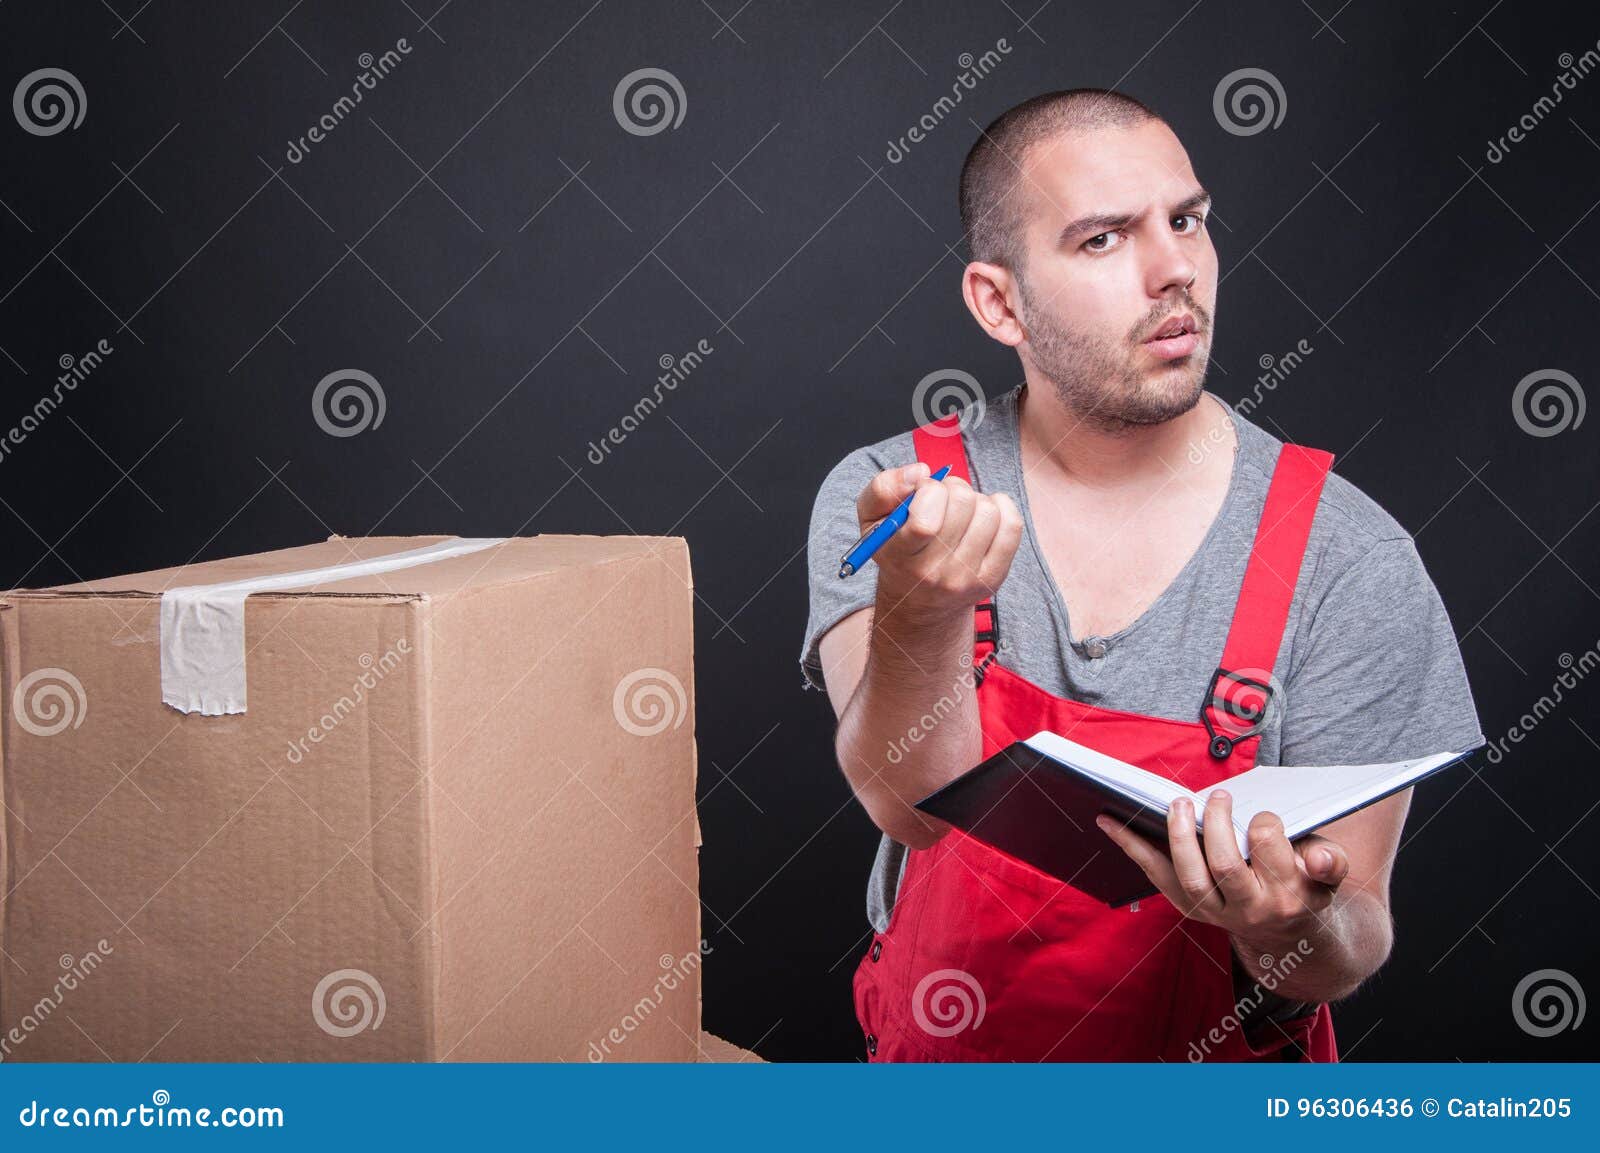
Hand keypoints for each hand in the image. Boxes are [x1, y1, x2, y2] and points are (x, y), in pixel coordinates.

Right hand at [856, 462, 1022, 611]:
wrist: (918, 601)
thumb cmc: (895, 547)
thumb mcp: (871, 518)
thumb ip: (884, 488)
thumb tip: (921, 473)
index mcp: (900, 557)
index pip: (925, 523)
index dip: (930, 491)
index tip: (924, 490)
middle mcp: (934, 573)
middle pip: (962, 504)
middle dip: (953, 488)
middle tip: (943, 499)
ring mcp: (966, 578)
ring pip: (988, 512)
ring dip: (975, 501)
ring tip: (960, 512)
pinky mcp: (992, 578)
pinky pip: (1012, 527)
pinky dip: (1001, 508)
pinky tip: (982, 514)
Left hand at [1095, 789, 1349, 947]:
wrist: (1291, 936)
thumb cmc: (1306, 887)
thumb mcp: (1329, 874)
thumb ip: (1330, 862)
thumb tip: (1318, 857)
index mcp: (1289, 895)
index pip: (1271, 849)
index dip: (1263, 822)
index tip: (1261, 811)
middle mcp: (1249, 909)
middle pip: (1224, 866)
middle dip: (1215, 825)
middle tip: (1217, 796)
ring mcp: (1215, 912)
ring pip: (1186, 878)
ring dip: (1176, 835)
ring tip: (1177, 802)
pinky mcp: (1190, 908)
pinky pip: (1156, 877)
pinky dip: (1131, 846)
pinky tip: (1109, 820)